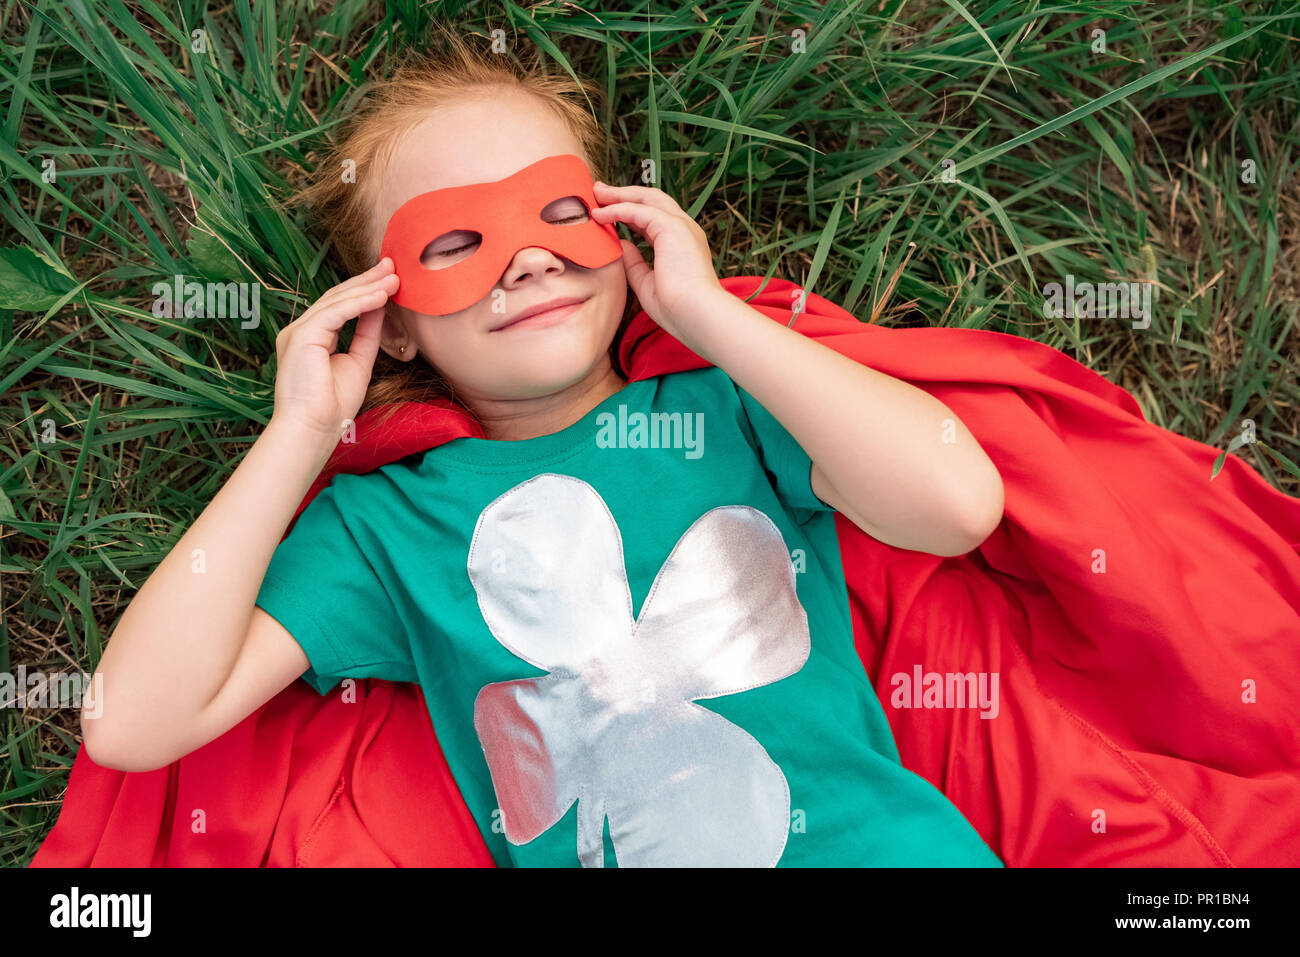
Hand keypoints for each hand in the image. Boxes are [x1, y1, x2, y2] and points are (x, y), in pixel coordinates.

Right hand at [270, 257, 398, 442]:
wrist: (313, 430)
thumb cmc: (332, 407)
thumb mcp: (358, 362)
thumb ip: (367, 334)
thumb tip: (381, 308)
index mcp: (310, 338)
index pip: (339, 306)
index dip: (364, 290)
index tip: (388, 278)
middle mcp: (300, 331)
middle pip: (337, 297)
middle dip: (366, 280)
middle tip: (392, 265)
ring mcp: (298, 332)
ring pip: (337, 301)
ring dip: (368, 288)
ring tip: (394, 278)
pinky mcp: (302, 336)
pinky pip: (336, 312)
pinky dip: (360, 303)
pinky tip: (381, 296)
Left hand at [590, 182, 725, 341]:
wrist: (696, 315)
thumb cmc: (676, 309)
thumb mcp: (647, 283)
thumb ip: (635, 263)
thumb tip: (621, 245)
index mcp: (682, 243)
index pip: (653, 218)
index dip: (629, 212)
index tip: (606, 211)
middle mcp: (684, 230)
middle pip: (651, 200)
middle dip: (623, 194)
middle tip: (599, 192)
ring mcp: (681, 226)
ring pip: (646, 198)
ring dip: (619, 195)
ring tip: (596, 194)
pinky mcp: (673, 227)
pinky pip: (639, 210)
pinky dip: (618, 209)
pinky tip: (600, 214)